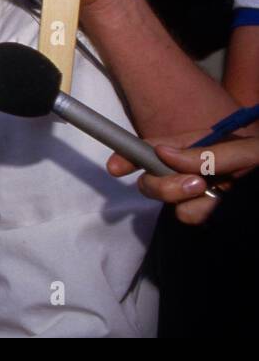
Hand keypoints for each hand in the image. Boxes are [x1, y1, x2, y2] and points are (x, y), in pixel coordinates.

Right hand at [108, 135, 258, 224]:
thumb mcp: (249, 147)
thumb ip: (209, 151)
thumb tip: (164, 153)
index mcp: (197, 144)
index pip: (153, 147)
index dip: (128, 154)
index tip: (115, 167)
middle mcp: (192, 168)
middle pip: (153, 178)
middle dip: (162, 184)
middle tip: (195, 184)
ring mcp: (201, 192)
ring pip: (169, 202)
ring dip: (186, 200)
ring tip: (216, 194)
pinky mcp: (210, 213)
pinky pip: (189, 216)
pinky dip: (201, 212)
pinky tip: (220, 206)